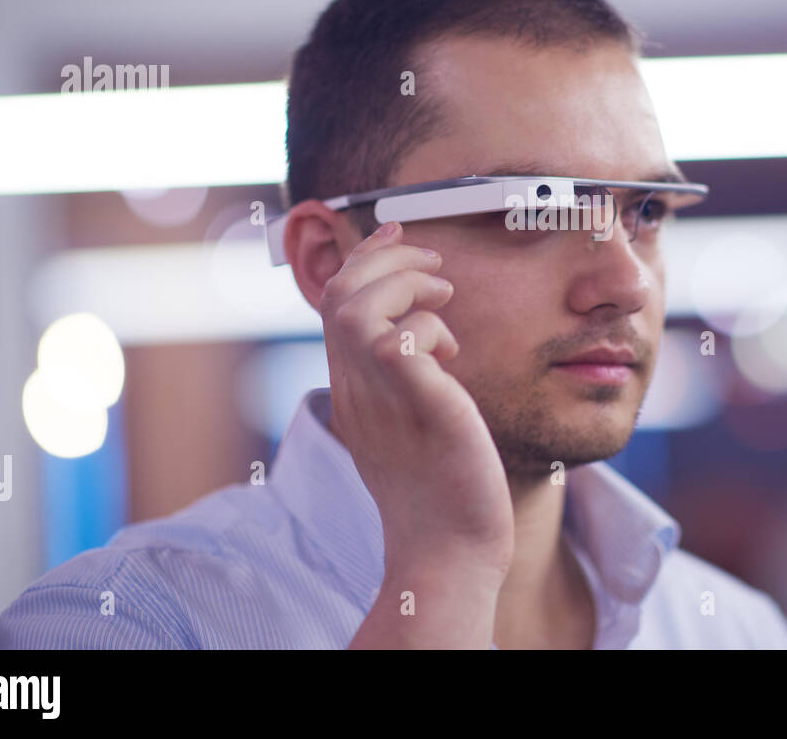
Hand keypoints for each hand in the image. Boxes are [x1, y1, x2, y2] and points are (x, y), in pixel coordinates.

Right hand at [319, 220, 514, 587]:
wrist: (448, 548)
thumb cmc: (442, 486)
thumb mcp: (411, 417)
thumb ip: (406, 375)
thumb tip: (424, 335)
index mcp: (351, 389)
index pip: (335, 304)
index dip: (363, 260)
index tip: (399, 238)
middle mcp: (355, 390)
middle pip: (338, 295)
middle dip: (382, 259)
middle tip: (433, 265)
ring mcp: (380, 400)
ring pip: (357, 309)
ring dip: (402, 284)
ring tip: (444, 294)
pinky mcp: (418, 407)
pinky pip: (400, 340)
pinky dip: (427, 327)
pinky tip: (451, 353)